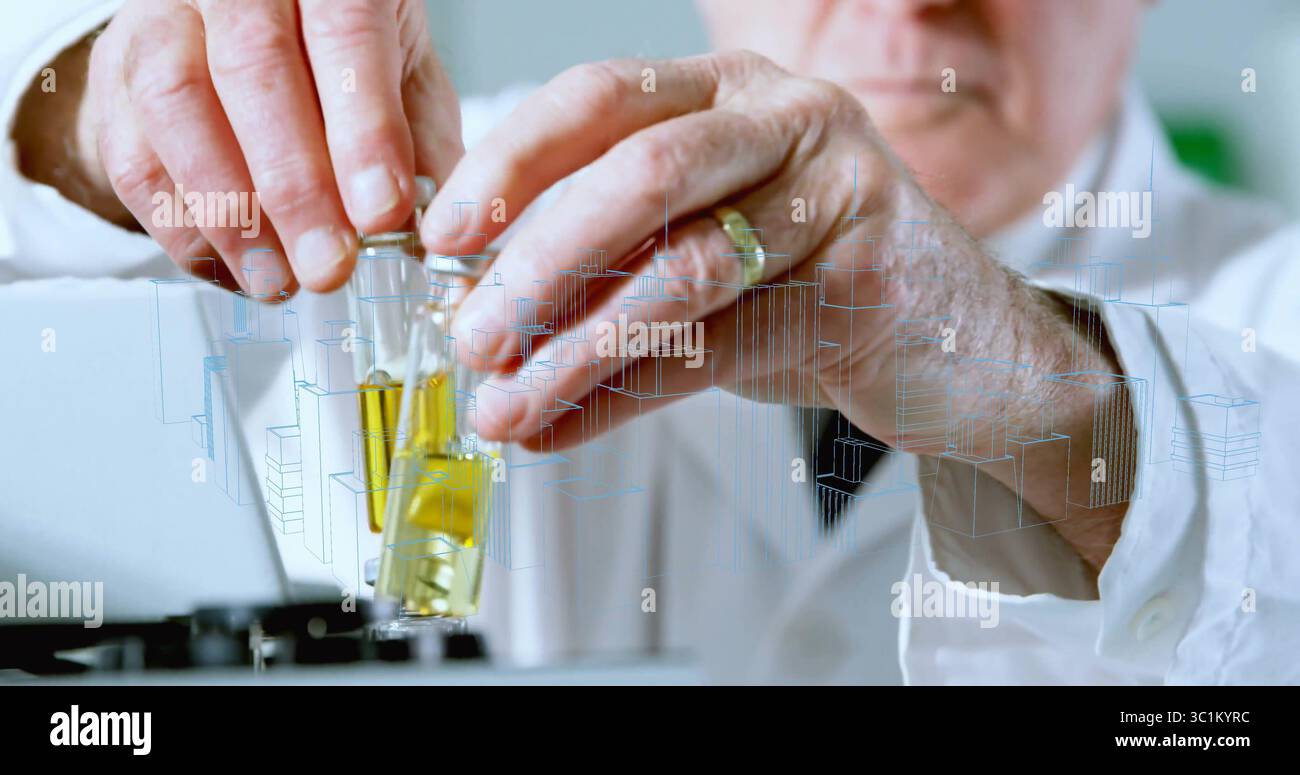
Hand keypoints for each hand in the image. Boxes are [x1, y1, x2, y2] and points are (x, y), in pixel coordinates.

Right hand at [75, 0, 461, 292]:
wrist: (238, 40)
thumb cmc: (341, 61)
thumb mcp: (406, 83)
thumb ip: (425, 146)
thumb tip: (448, 224)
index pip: (345, 32)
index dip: (364, 130)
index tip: (383, 213)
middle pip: (254, 68)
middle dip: (296, 186)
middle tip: (330, 265)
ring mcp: (165, 19)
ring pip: (179, 105)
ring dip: (232, 212)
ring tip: (280, 279)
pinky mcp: (118, 77)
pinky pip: (134, 154)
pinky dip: (183, 226)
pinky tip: (233, 268)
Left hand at [422, 51, 1131, 567]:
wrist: (958, 346)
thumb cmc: (814, 282)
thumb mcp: (704, 250)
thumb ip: (611, 263)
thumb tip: (488, 312)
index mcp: (730, 90)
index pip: (600, 99)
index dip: (512, 164)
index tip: (446, 238)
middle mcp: (786, 118)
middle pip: (640, 172)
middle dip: (539, 261)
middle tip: (472, 334)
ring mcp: (838, 190)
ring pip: (683, 269)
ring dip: (576, 347)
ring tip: (505, 403)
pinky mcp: (867, 277)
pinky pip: (722, 345)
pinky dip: (626, 395)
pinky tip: (562, 426)